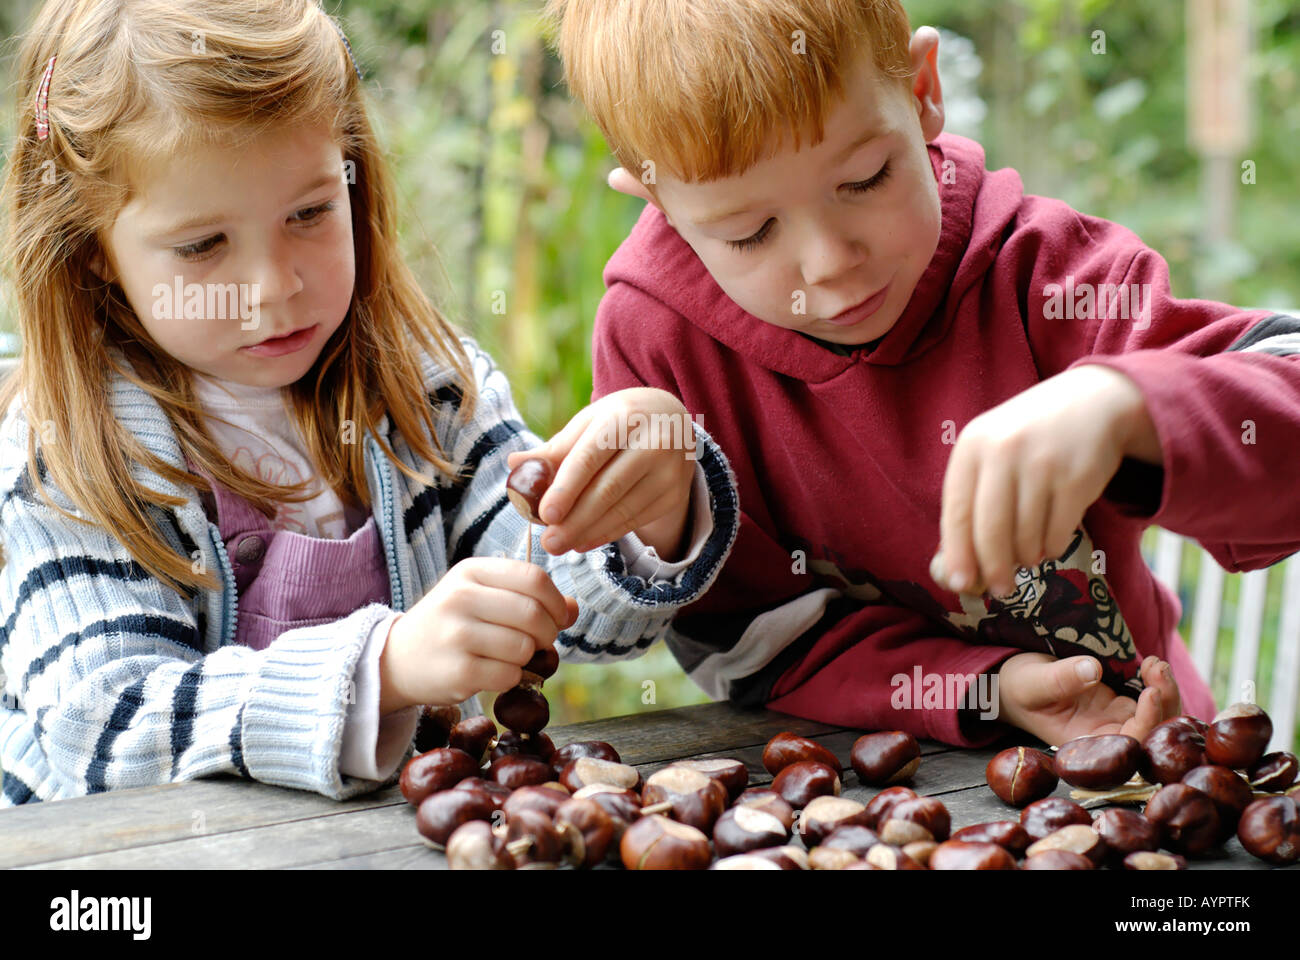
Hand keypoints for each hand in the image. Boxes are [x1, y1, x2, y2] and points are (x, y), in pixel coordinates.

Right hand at [377, 558, 578, 714]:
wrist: (397, 659)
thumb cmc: (450, 624)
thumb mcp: (482, 597)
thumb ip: (528, 597)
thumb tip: (574, 608)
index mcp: (471, 572)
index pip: (534, 579)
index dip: (556, 601)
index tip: (557, 617)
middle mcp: (461, 598)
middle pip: (534, 615)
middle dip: (548, 634)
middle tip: (539, 642)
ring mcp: (457, 636)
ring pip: (524, 648)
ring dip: (528, 658)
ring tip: (510, 657)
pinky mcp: (458, 672)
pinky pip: (509, 676)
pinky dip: (511, 679)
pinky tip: (492, 672)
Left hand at [506, 388, 697, 559]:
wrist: (671, 419)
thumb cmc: (617, 422)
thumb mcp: (589, 423)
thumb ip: (555, 448)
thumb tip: (515, 465)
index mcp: (623, 417)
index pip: (591, 457)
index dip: (567, 488)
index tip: (545, 514)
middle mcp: (653, 443)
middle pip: (608, 489)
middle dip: (575, 520)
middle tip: (548, 542)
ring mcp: (669, 471)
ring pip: (623, 510)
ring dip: (588, 532)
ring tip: (560, 544)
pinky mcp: (674, 494)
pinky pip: (636, 520)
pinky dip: (607, 533)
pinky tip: (584, 541)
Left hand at [934, 365, 1153, 596]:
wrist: (1091, 403)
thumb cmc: (1029, 440)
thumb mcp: (991, 452)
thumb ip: (972, 498)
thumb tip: (959, 565)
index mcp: (972, 447)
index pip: (956, 512)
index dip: (957, 553)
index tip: (960, 584)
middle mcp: (1003, 452)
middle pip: (990, 530)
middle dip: (993, 569)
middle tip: (1000, 590)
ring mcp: (1041, 464)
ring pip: (1026, 536)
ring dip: (1026, 557)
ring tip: (1028, 556)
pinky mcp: (1077, 478)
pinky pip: (1058, 532)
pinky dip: (1052, 547)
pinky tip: (1049, 541)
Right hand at [995, 652, 1182, 746]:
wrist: (1012, 681)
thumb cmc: (1016, 687)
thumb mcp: (1030, 682)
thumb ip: (1059, 679)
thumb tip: (1092, 669)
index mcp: (1084, 746)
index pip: (1128, 746)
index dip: (1146, 722)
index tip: (1149, 691)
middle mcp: (1105, 740)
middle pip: (1154, 735)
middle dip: (1165, 703)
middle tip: (1157, 668)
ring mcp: (1116, 723)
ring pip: (1159, 720)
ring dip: (1166, 693)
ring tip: (1154, 663)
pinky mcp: (1121, 707)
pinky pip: (1152, 703)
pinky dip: (1158, 685)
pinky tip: (1150, 664)